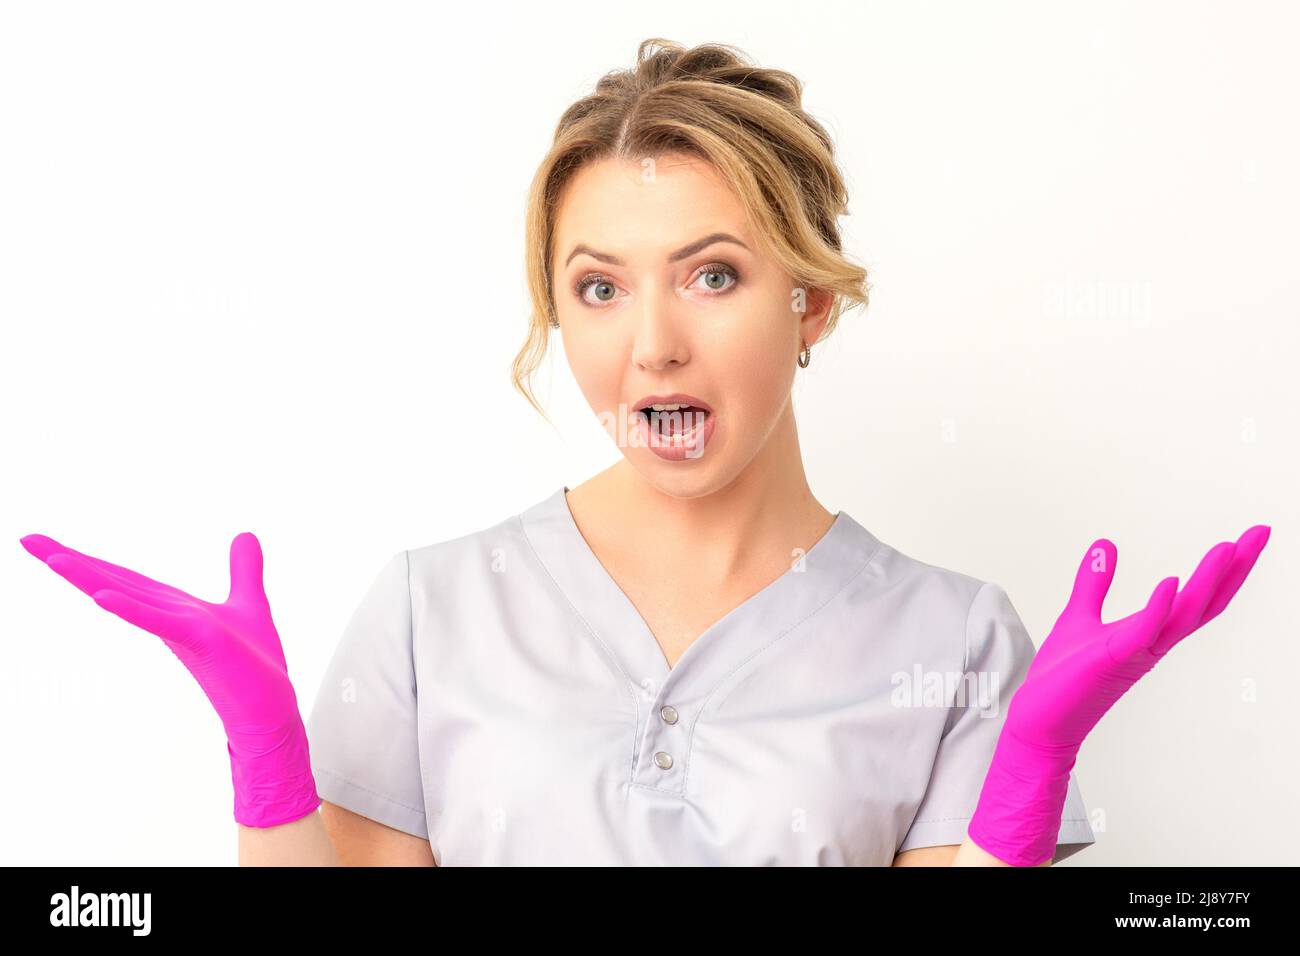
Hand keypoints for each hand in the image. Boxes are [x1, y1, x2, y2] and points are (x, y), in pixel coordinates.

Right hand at [20, 531, 320, 827]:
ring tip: (53, 558)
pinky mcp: (201, 642)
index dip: (87, 559)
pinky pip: (160, 623)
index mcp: (172, 606)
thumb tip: (245, 535)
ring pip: (127, 599)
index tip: (44, 542)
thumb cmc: (256, 666)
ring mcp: (181, 629)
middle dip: (71, 561)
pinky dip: (132, 610)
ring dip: (91, 579)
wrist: (272, 712)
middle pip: (113, 583)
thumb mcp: (249, 603)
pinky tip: (102, 597)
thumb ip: (243, 571)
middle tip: (26, 539)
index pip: (122, 577)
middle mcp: (168, 616)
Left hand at [967, 524, 1269, 865]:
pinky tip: (1171, 582)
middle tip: (1260, 533)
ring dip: (1207, 582)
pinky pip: (1142, 633)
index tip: (1247, 538)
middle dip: (1234, 569)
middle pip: (1205, 603)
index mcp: (1149, 633)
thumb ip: (1094, 583)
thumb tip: (1106, 545)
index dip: (1224, 569)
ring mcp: (1135, 653)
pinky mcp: (1112, 660)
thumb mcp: (1080, 615)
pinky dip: (1158, 608)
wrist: (1040, 722)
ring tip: (1228, 548)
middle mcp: (1152, 643)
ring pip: (1183, 616)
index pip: (1196, 598)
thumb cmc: (1061, 677)